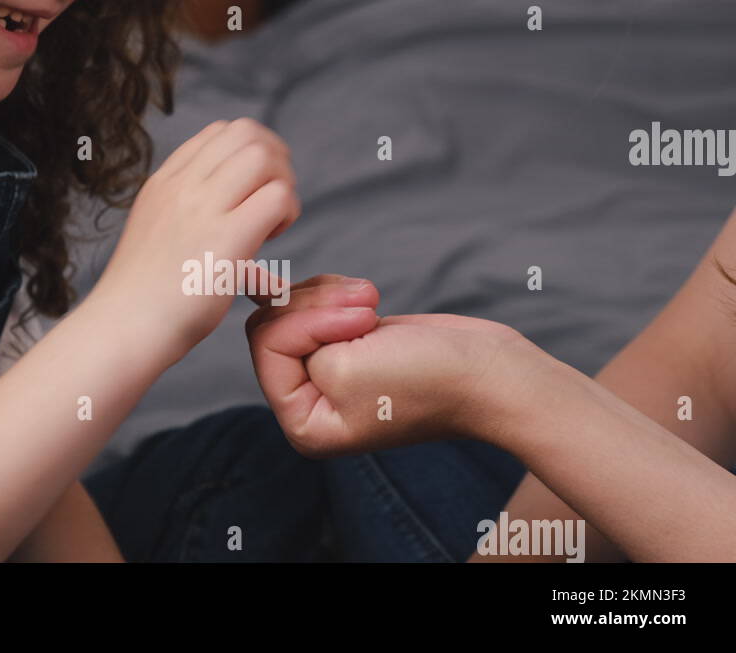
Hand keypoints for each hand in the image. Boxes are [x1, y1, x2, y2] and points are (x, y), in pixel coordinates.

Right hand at [92, 118, 299, 361]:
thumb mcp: (157, 239)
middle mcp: (183, 186)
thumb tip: (239, 233)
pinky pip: (277, 197)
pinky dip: (286, 213)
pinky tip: (268, 241)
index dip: (248, 155)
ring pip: (264, 156)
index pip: (219, 132)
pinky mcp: (226, 238)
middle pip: (247, 132)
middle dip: (274, 162)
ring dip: (283, 185)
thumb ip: (189, 222)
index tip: (248, 194)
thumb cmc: (143, 301)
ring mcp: (203, 209)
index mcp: (164, 182)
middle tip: (270, 206)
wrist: (122, 329)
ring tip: (270, 224)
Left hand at [247, 280, 537, 456]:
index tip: (359, 325)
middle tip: (367, 309)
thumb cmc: (423, 377)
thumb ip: (290, 336)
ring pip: (297, 308)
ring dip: (333, 295)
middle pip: (276, 324)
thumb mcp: (339, 365)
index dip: (307, 321)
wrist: (489, 372)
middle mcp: (310, 402)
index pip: (267, 346)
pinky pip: (320, 304)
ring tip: (374, 303)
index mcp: (302, 423)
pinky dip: (340, 293)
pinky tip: (373, 299)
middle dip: (317, 304)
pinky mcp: (350, 346)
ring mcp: (330, 373)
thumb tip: (269, 304)